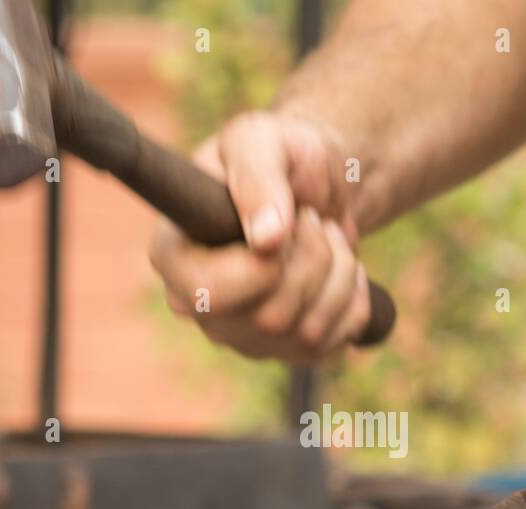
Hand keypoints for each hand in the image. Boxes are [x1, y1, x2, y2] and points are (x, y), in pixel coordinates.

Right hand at [149, 111, 371, 363]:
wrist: (318, 184)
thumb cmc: (279, 156)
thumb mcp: (261, 139)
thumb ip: (257, 176)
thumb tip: (267, 237)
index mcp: (172, 255)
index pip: (210, 292)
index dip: (265, 263)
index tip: (286, 222)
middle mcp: (197, 307)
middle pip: (270, 318)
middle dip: (313, 260)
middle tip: (312, 220)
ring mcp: (241, 335)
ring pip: (307, 334)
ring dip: (338, 274)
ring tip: (326, 237)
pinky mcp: (282, 351)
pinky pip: (334, 344)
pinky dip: (353, 299)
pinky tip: (339, 268)